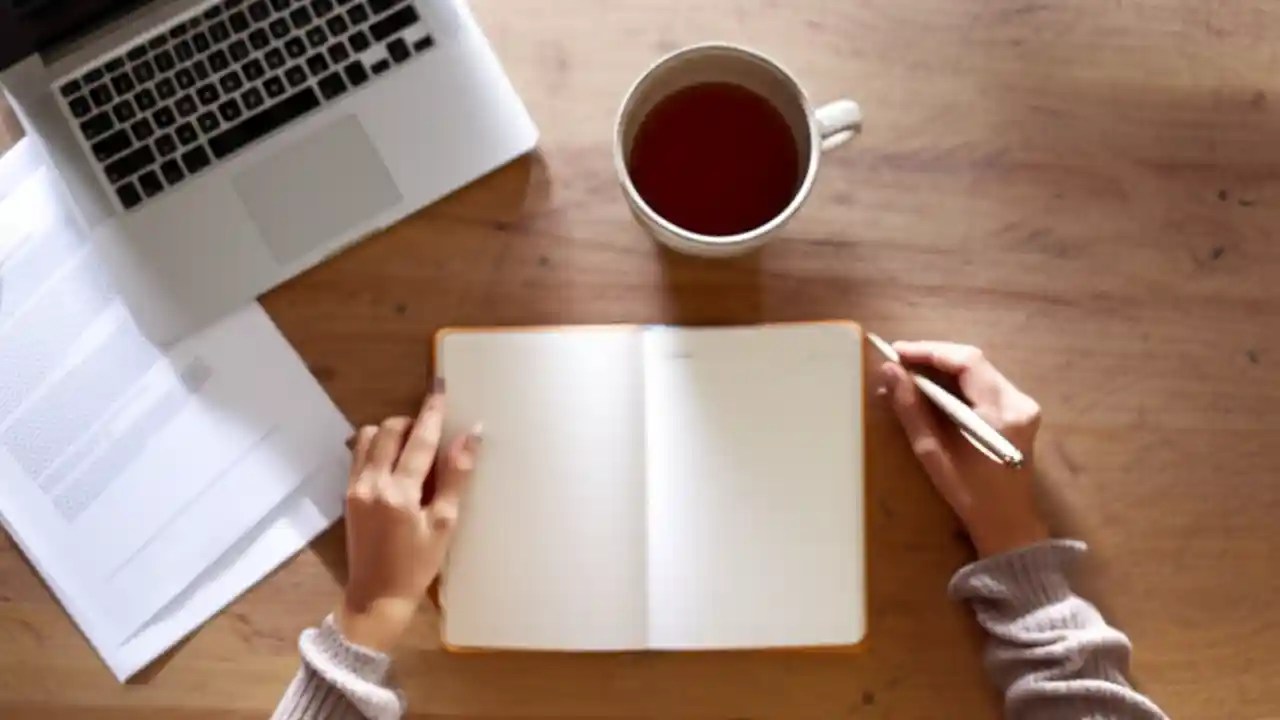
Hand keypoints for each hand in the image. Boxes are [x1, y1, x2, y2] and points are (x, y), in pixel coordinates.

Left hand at [337, 383, 482, 651]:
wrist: (375, 597)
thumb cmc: (417, 566)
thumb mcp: (444, 524)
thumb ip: (456, 477)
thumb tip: (471, 436)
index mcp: (399, 492)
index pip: (420, 440)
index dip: (433, 413)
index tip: (441, 390)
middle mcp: (372, 483)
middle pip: (389, 430)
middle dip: (412, 422)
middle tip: (432, 430)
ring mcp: (355, 487)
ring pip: (368, 437)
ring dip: (390, 432)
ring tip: (411, 447)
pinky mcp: (347, 494)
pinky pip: (358, 454)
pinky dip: (375, 447)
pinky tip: (392, 461)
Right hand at [879, 342, 1047, 557]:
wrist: (1007, 521)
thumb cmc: (969, 493)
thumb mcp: (933, 452)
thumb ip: (911, 409)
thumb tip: (890, 371)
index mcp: (1001, 412)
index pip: (967, 361)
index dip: (930, 351)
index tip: (897, 352)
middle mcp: (1018, 401)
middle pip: (973, 362)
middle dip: (933, 357)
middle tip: (898, 361)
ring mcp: (1022, 404)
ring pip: (977, 370)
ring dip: (943, 368)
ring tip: (909, 373)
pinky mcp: (1019, 410)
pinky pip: (983, 384)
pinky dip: (956, 381)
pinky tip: (932, 388)